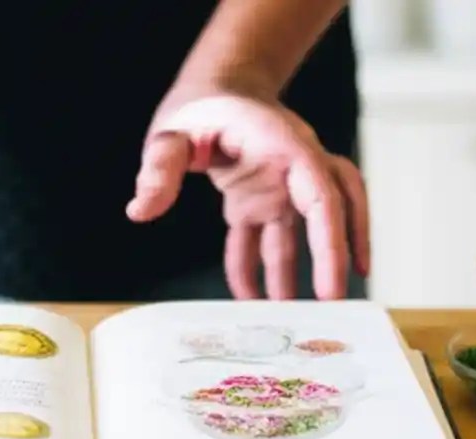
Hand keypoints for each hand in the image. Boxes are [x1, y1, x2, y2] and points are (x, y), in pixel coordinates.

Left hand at [127, 92, 368, 299]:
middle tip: (333, 300)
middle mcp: (291, 166)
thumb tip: (140, 210)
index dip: (332, 235)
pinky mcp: (261, 200)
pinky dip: (258, 267)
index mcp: (281, 144)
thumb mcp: (172, 131)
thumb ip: (160, 167)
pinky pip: (267, 237)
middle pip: (330, 209)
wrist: (211, 89)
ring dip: (297, 270)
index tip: (336, 276)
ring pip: (301, 230)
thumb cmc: (198, 105)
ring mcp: (279, 186)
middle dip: (334, 254)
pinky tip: (249, 296)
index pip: (320, 191)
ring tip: (293, 314)